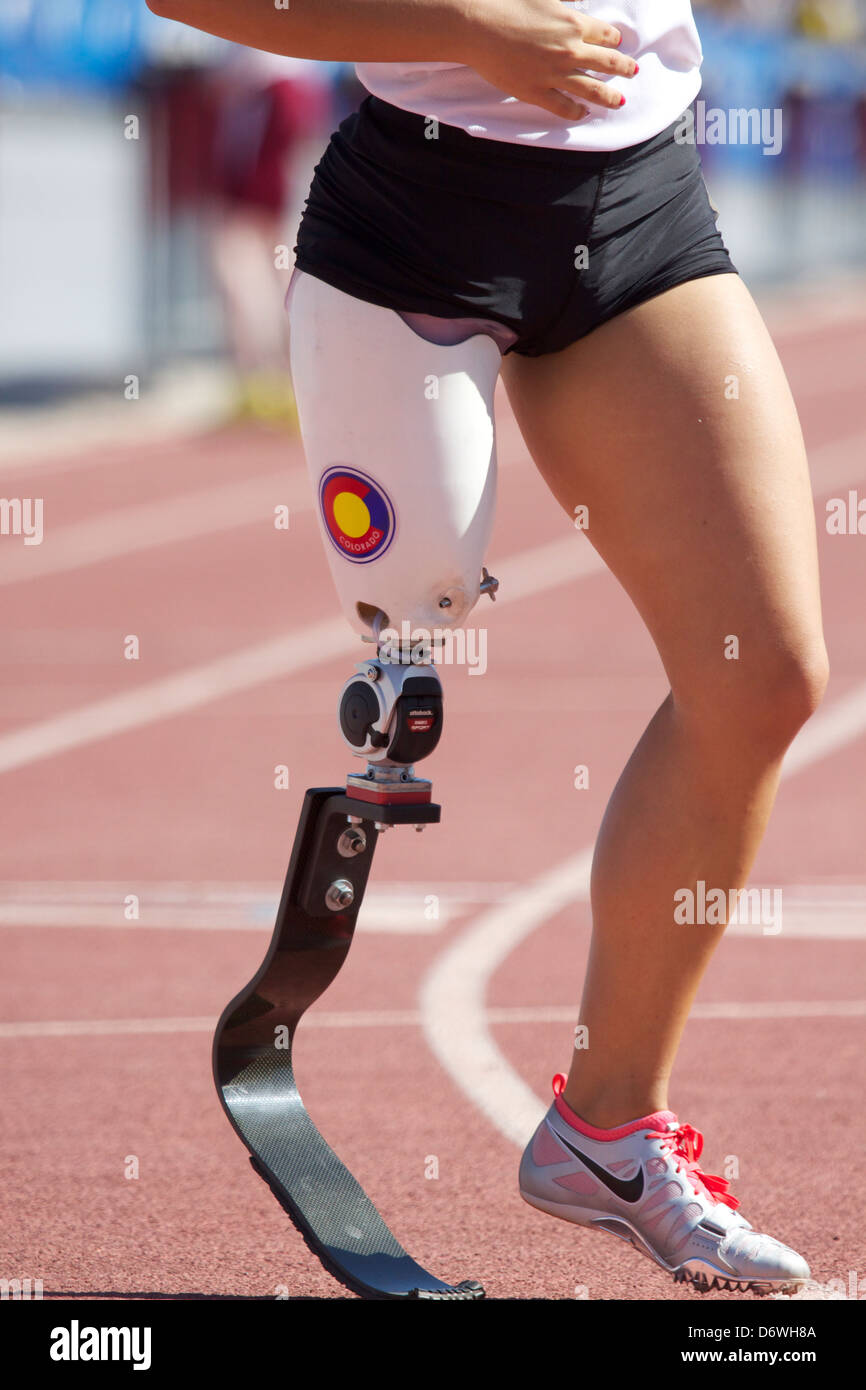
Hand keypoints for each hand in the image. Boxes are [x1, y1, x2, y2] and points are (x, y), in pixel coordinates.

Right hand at [460, 0, 636, 119]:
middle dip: (623, 67)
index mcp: (573, 23)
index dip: (614, 39)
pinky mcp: (537, 92)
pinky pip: (564, 107)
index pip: (605, 34)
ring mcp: (554, 74)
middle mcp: (569, 50)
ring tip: (619, 101)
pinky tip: (584, 113)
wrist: (478, 26)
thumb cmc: (507, 3)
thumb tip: (582, 0)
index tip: (617, 43)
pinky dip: (577, 111)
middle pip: (607, 62)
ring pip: (592, 89)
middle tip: (632, 71)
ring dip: (609, 96)